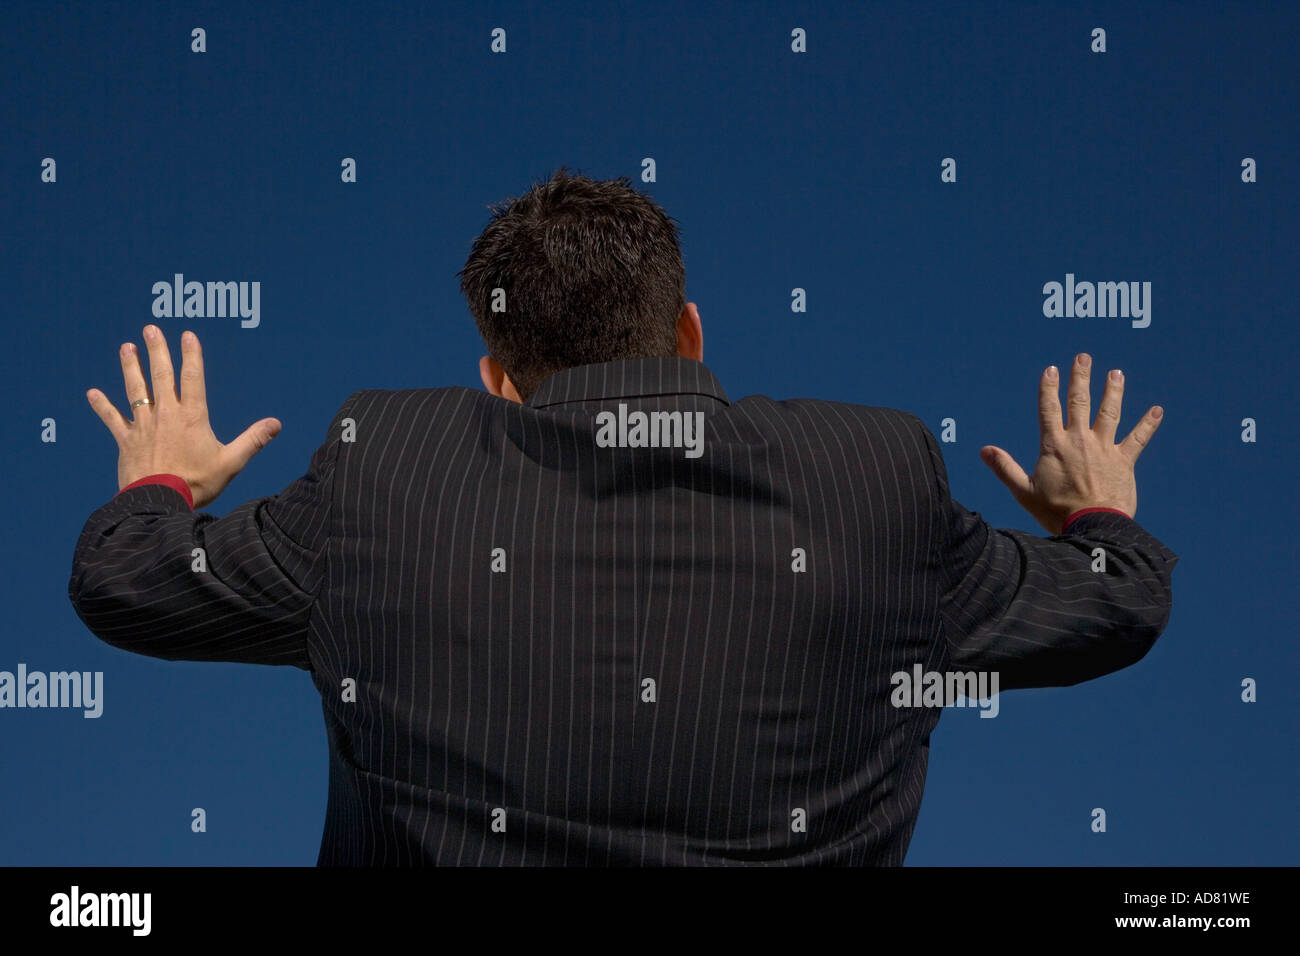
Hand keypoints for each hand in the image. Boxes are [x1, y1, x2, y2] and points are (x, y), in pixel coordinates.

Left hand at [85, 326, 280, 508]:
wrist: (159, 502)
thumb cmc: (197, 483)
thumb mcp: (231, 462)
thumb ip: (253, 440)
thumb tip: (276, 424)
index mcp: (192, 417)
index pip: (192, 378)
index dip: (191, 355)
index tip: (187, 335)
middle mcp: (166, 415)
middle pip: (160, 375)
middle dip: (156, 350)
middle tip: (150, 329)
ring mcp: (143, 426)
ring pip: (135, 390)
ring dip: (130, 367)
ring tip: (127, 348)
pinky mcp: (126, 441)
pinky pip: (111, 419)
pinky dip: (102, 406)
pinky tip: (92, 393)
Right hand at [979, 353, 1162, 534]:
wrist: (1091, 527)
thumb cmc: (1055, 512)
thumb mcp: (1023, 491)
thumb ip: (1004, 467)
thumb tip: (984, 450)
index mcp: (1054, 445)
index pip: (1049, 408)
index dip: (1049, 387)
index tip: (1051, 369)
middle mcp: (1080, 440)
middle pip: (1080, 402)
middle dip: (1081, 378)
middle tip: (1084, 358)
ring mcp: (1104, 449)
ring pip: (1109, 413)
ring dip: (1113, 391)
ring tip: (1116, 373)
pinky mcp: (1124, 461)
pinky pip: (1138, 438)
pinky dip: (1148, 424)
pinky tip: (1158, 410)